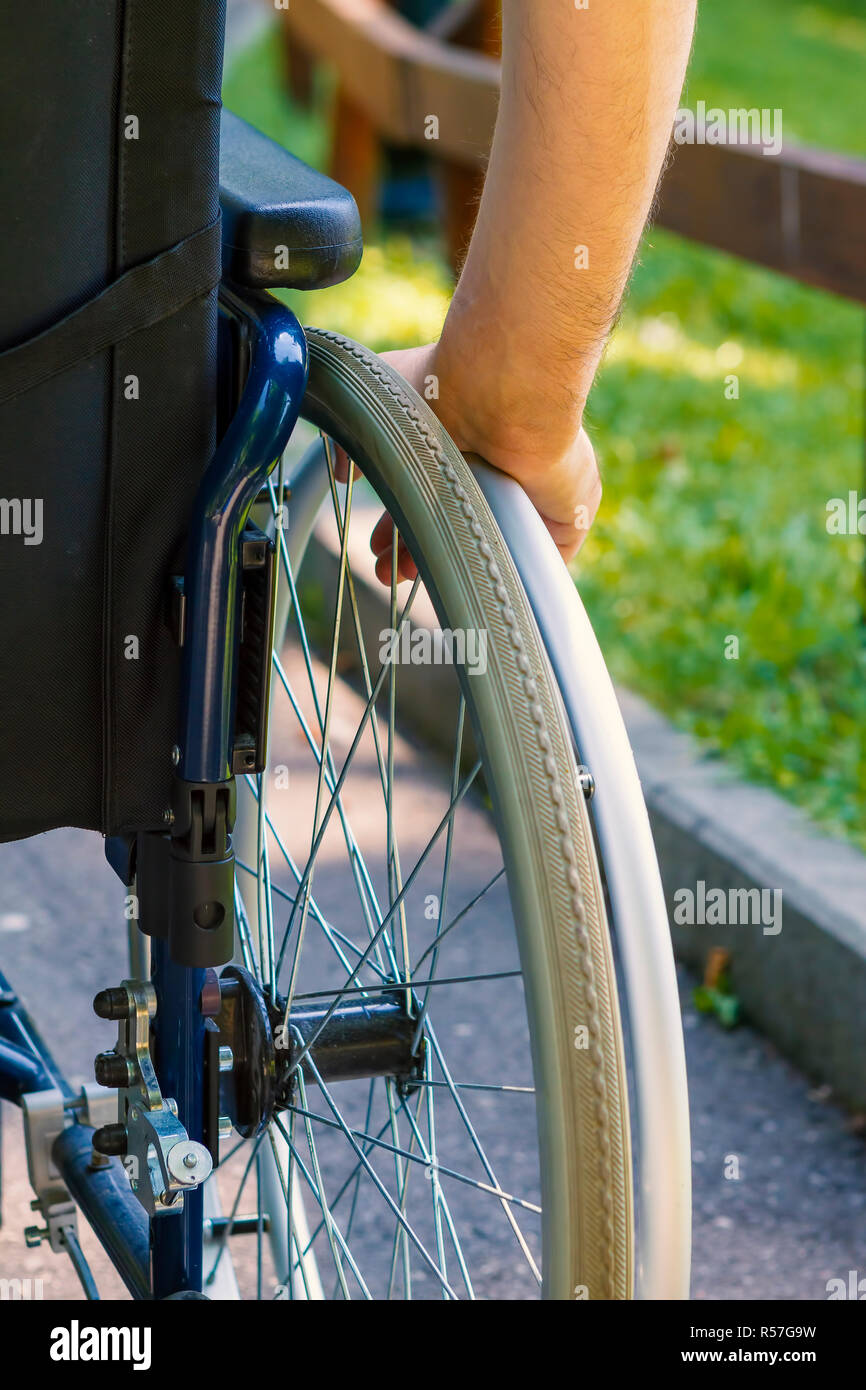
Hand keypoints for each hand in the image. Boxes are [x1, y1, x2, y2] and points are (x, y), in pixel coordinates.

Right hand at [359, 343, 601, 584]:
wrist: (501, 390)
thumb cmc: (444, 382)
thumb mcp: (381, 395)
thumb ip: (358, 435)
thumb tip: (343, 473)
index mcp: (462, 440)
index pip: (430, 493)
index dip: (399, 520)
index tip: (375, 546)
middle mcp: (497, 465)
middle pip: (456, 526)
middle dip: (415, 552)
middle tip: (385, 573)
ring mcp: (535, 492)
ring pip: (489, 543)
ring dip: (451, 565)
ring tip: (405, 580)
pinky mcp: (567, 514)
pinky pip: (542, 556)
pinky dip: (514, 575)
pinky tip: (475, 591)